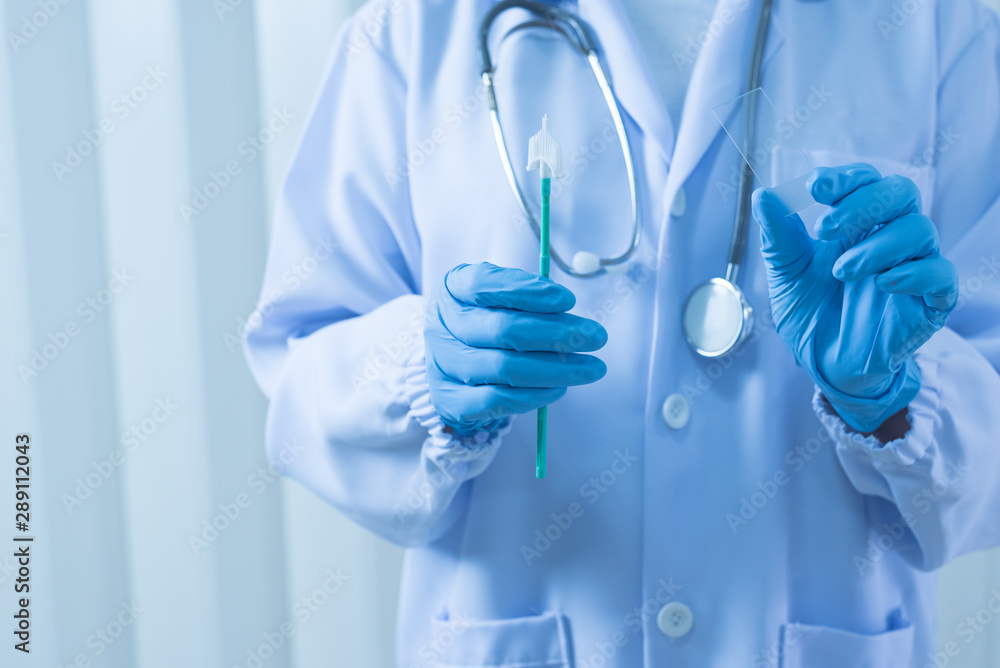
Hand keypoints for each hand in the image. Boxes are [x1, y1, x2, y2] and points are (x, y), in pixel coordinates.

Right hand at [424, 262, 607, 436]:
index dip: (528, 291)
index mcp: (452, 289)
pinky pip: (497, 402)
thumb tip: (565, 306)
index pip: (485, 284)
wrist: (449, 360)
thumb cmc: (483, 319)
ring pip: (504, 368)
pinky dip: (534, 396)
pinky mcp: (451, 401)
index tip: (567, 300)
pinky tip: (560, 388)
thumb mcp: (498, 295)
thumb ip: (527, 294)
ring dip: (556, 369)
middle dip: (557, 334)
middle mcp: (441, 326)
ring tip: (591, 368)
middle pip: (503, 329)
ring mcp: (444, 366)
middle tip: (596, 336)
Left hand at [752, 163, 957, 431]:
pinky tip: (882, 284)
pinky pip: (940, 273)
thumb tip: (762, 194)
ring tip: (841, 271)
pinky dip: (913, 273)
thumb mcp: (786, 274)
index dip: (846, 178)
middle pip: (900, 193)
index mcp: (857, 224)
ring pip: (919, 230)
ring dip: (877, 245)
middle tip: (825, 227)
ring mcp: (912, 267)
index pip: (866, 182)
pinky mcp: (930, 301)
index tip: (815, 186)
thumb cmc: (810, 312)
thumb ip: (778, 236)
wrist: (824, 364)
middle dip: (864, 202)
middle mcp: (889, 238)